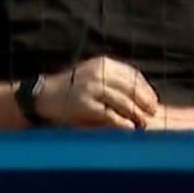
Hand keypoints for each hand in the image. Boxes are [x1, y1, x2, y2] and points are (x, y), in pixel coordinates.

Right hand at [35, 56, 159, 129]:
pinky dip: (121, 122)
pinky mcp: (83, 104)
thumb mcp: (91, 76)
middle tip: (151, 113)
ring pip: (122, 101)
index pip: (132, 75)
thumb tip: (138, 94)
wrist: (41, 96)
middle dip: (143, 101)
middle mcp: (98, 73)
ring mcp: (90, 88)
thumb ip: (111, 80)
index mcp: (102, 64)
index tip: (152, 101)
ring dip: (135, 114)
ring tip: (142, 123)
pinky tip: (128, 128)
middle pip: (130, 88)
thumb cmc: (69, 89)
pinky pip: (109, 114)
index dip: (144, 88)